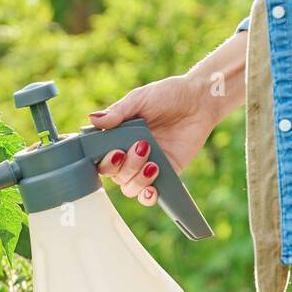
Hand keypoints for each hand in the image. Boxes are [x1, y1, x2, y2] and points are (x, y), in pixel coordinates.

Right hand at [91, 75, 218, 207]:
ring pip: (129, 187)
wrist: (199, 100)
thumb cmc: (168, 95)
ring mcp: (146, 166)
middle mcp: (129, 155)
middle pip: (115, 176)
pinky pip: (150, 195)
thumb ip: (117, 112)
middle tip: (141, 147)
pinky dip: (147, 196)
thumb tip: (93, 120)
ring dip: (138, 179)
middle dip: (125, 166)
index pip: (100, 159)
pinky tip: (152, 188)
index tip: (116, 152)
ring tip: (153, 162)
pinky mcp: (165, 174)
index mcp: (118, 138)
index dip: (105, 161)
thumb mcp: (140, 99)